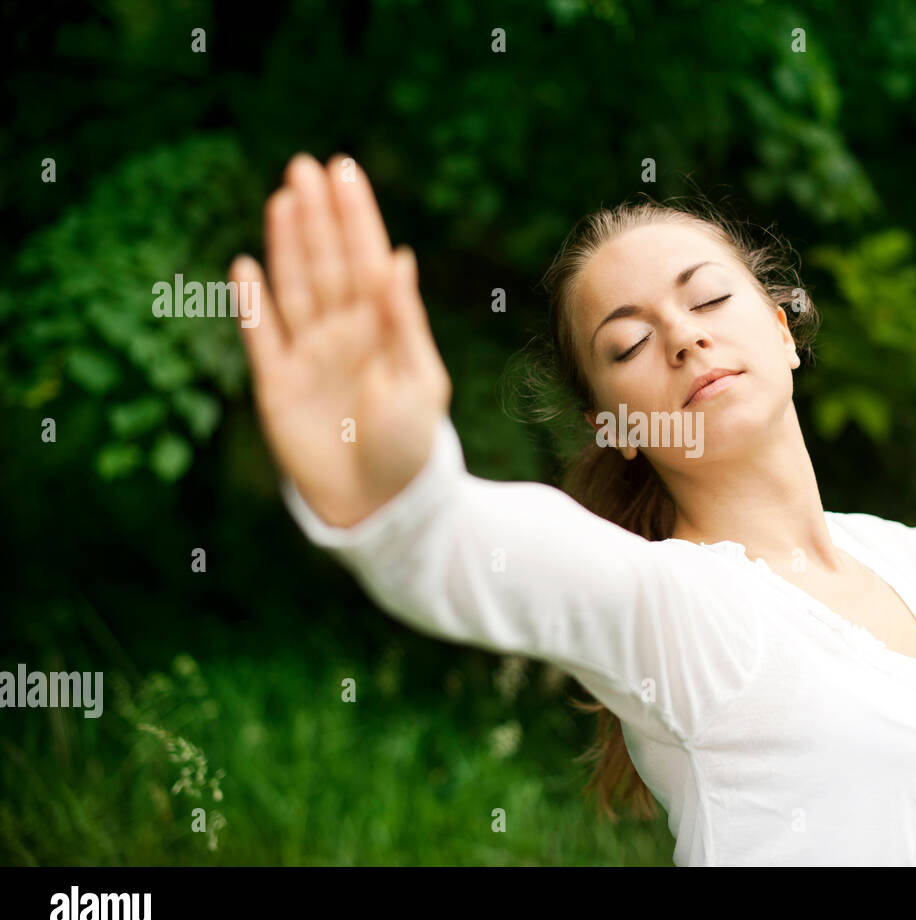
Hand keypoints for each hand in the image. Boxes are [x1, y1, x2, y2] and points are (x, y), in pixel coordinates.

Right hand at [229, 154, 451, 527]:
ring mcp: (309, 356)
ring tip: (284, 200)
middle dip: (317, 216)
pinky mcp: (277, 385)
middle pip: (325, 263)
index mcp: (383, 329)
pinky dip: (251, 303)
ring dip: (286, 245)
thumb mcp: (418, 380)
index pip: (366, 259)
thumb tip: (398, 258)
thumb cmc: (412, 444)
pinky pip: (260, 335)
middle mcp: (344, 334)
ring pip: (293, 287)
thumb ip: (402, 320)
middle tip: (305, 166)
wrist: (380, 504)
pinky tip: (245, 266)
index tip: (344, 171)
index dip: (354, 216)